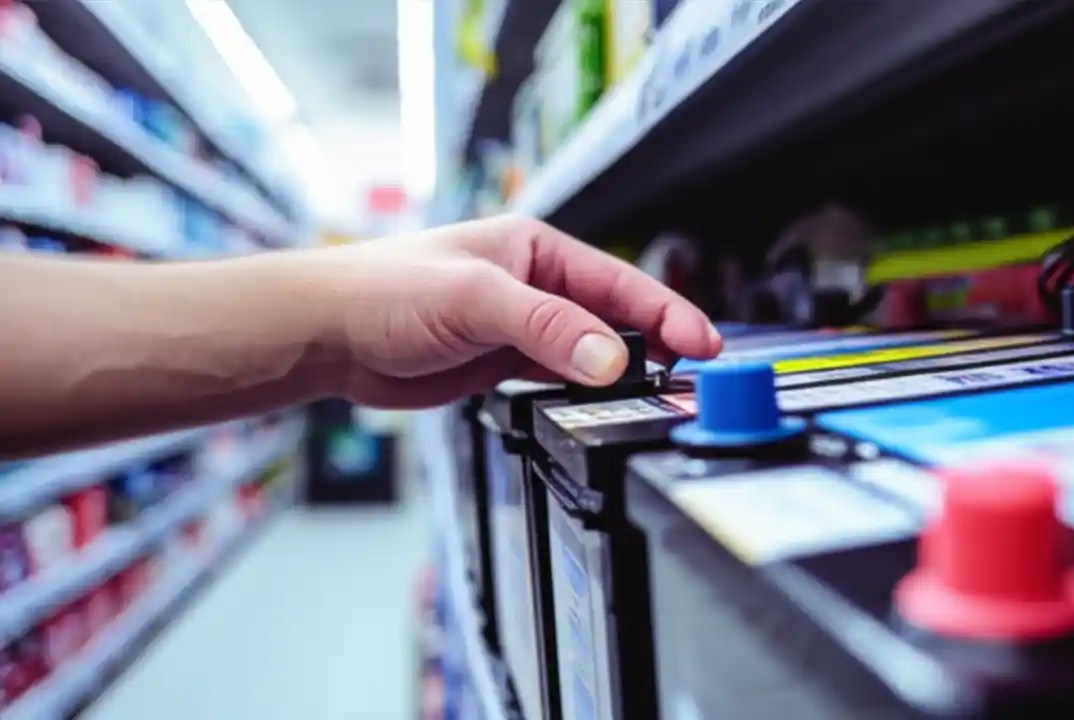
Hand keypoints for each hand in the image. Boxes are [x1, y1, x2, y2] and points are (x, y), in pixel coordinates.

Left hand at [314, 216, 722, 406]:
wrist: (329, 334)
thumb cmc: (386, 291)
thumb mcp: (477, 299)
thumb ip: (548, 328)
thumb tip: (610, 358)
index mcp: (536, 249)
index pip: (618, 282)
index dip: (666, 312)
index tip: (702, 343)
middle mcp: (535, 285)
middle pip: (613, 317)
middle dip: (655, 345)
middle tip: (692, 380)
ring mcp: (521, 327)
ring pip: (590, 351)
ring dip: (623, 374)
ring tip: (660, 397)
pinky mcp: (503, 364)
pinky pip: (559, 378)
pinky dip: (585, 392)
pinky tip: (604, 407)